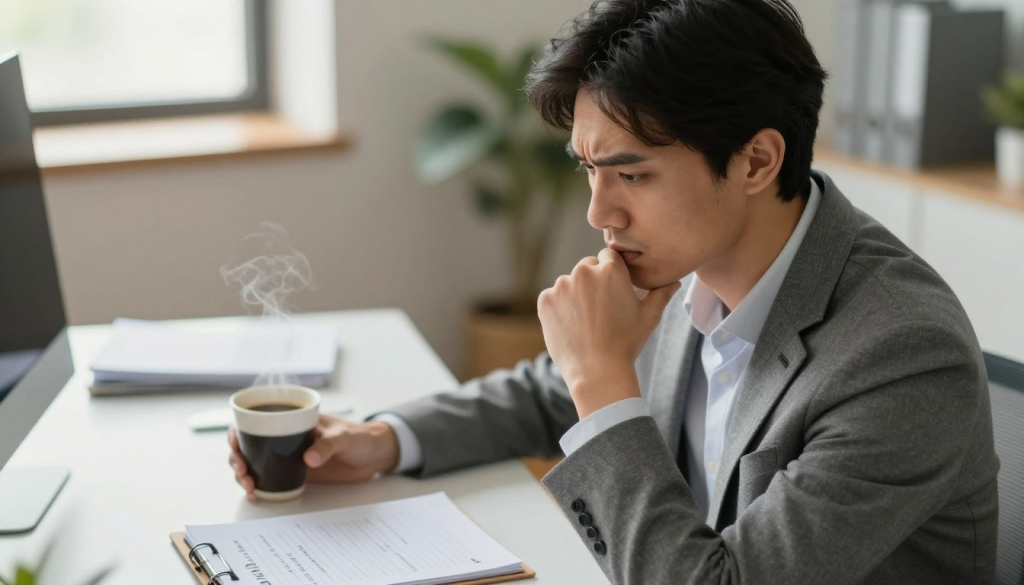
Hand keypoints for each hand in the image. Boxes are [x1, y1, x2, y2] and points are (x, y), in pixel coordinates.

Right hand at [228, 415, 399, 501]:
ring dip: (245, 475)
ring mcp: (288, 455)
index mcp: (292, 419)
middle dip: (238, 458)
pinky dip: (259, 486)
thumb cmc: (360, 437)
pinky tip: (255, 495)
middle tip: (243, 472)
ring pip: (255, 463)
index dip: (238, 431)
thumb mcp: (344, 437)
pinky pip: (270, 478)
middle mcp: (285, 437)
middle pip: (249, 445)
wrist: (375, 455)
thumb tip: (309, 458)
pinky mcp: (295, 473)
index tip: (235, 445)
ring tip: (249, 487)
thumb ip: (328, 446)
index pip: (256, 420)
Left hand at [537, 248, 680, 417]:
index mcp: (610, 269)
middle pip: (587, 267)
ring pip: (569, 283)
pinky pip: (553, 297)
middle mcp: (584, 271)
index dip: (612, 274)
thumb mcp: (649, 317)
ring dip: (575, 294)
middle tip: (600, 311)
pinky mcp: (545, 300)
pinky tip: (572, 326)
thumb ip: (660, 293)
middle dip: (593, 282)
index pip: (608, 257)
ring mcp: (561, 285)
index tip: (614, 292)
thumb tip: (675, 281)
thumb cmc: (626, 343)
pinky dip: (559, 308)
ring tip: (587, 322)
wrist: (596, 371)